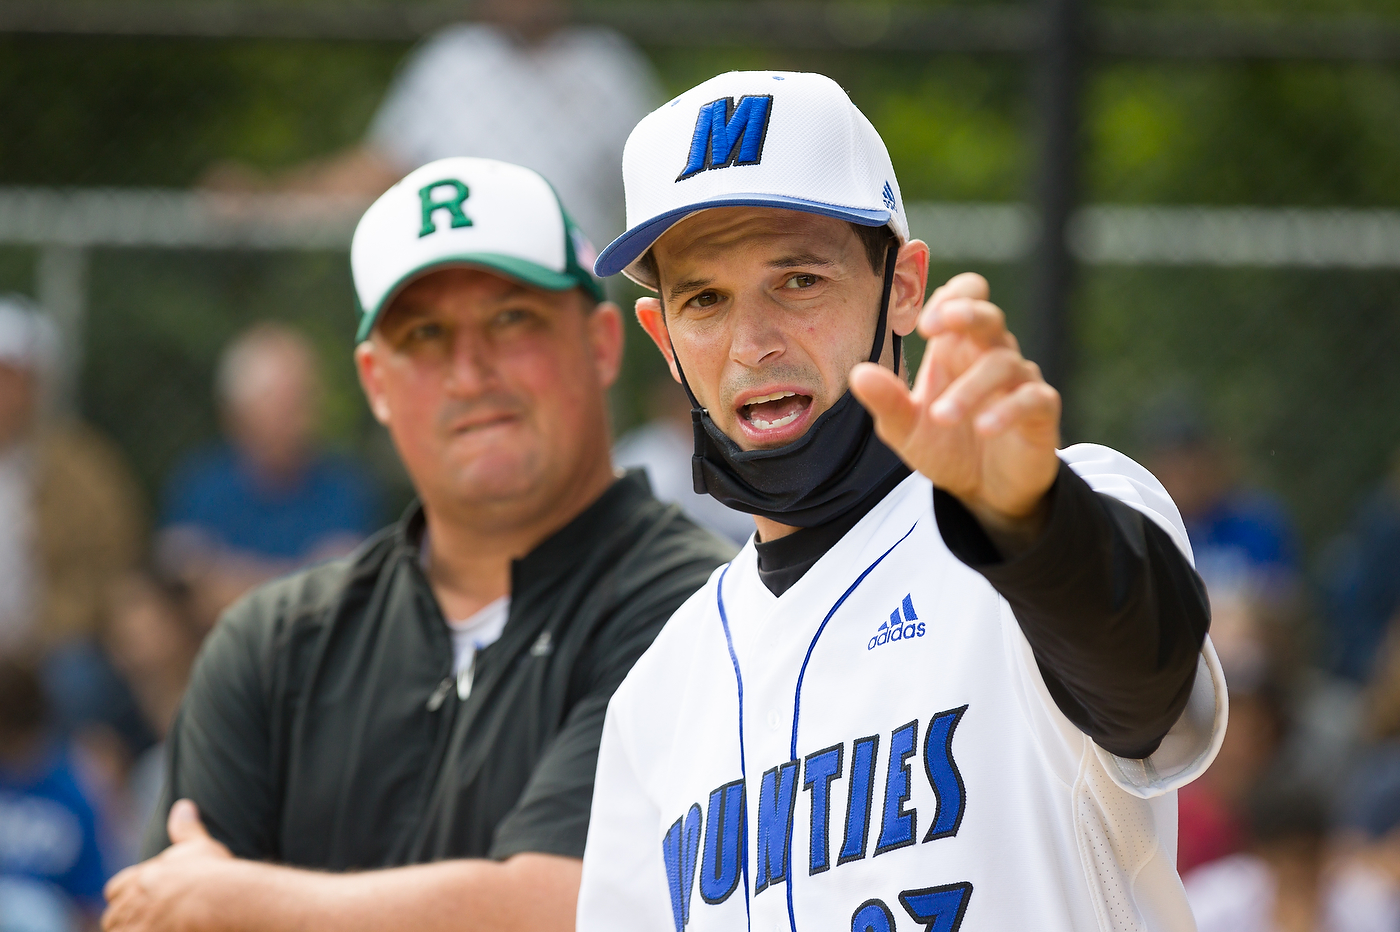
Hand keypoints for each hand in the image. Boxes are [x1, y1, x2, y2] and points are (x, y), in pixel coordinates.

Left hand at [103, 800, 234, 931]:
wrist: (220, 899)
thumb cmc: (212, 872)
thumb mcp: (199, 846)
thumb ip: (185, 828)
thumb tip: (183, 805)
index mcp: (141, 877)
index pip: (115, 889)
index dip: (126, 895)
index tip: (140, 898)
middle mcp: (133, 902)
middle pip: (113, 917)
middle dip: (125, 918)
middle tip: (144, 920)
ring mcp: (138, 925)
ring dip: (129, 929)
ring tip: (148, 927)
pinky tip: (157, 931)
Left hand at [849, 272, 1060, 549]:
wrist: (984, 491)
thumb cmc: (946, 446)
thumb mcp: (906, 428)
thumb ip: (886, 401)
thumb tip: (858, 373)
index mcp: (956, 348)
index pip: (965, 297)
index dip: (949, 298)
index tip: (922, 324)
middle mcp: (990, 355)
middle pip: (989, 317)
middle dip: (965, 313)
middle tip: (932, 329)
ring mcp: (1019, 381)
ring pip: (1003, 363)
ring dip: (969, 387)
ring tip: (941, 417)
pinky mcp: (1041, 411)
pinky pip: (1033, 398)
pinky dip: (1008, 410)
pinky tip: (984, 427)